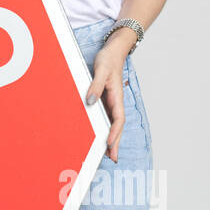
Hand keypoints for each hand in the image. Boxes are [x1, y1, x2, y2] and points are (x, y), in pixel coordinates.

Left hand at [85, 42, 128, 161]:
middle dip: (116, 142)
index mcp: (117, 96)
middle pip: (117, 126)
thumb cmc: (108, 59)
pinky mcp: (106, 99)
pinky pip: (106, 117)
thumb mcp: (101, 70)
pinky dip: (105, 128)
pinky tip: (101, 136)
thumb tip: (91, 102)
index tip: (110, 143)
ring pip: (112, 124)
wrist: (113, 50)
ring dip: (112, 138)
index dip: (114, 132)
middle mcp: (115, 101)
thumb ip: (96, 86)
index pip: (118, 119)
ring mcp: (111, 102)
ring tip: (109, 154)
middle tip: (113, 158)